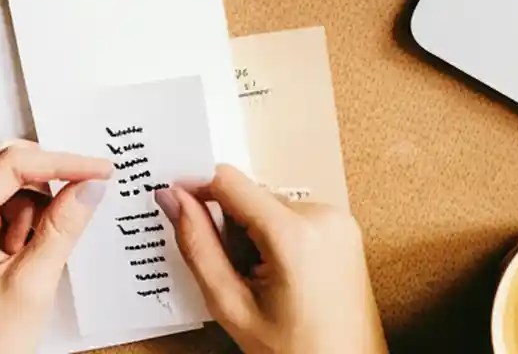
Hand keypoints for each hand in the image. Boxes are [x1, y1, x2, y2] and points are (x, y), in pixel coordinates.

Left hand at [0, 144, 111, 353]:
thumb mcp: (31, 285)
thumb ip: (62, 228)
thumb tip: (90, 185)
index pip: (10, 166)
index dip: (61, 162)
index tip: (99, 169)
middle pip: (8, 167)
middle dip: (48, 187)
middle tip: (84, 199)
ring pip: (13, 187)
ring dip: (37, 212)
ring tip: (34, 257)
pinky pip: (9, 208)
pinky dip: (30, 225)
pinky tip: (27, 256)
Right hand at [156, 165, 388, 353]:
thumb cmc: (296, 351)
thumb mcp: (232, 305)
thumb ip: (198, 246)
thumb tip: (173, 199)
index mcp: (294, 235)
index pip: (229, 181)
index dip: (195, 187)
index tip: (175, 201)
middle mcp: (322, 216)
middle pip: (250, 196)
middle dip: (232, 228)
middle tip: (238, 274)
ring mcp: (339, 220)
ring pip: (269, 207)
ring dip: (254, 234)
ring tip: (264, 281)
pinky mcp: (344, 227)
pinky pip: (294, 216)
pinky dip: (278, 238)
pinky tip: (284, 275)